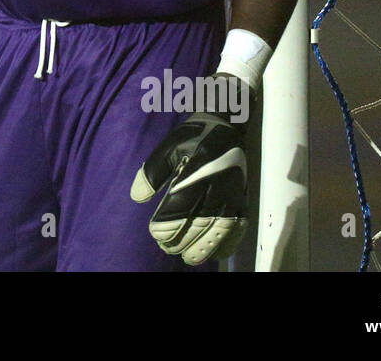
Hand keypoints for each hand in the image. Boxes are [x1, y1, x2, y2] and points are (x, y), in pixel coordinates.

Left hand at [130, 75, 251, 264]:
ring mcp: (233, 192)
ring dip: (205, 246)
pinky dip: (229, 241)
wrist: (226, 121)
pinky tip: (218, 253)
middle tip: (168, 248)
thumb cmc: (192, 136)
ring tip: (190, 258)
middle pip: (201, 220)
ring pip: (221, 227)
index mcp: (197, 170)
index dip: (167, 223)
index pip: (180, 205)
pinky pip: (239, 224)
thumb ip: (152, 172)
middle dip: (184, 239)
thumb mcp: (168, 147)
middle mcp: (217, 183)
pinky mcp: (242, 195)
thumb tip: (138, 197)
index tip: (155, 234)